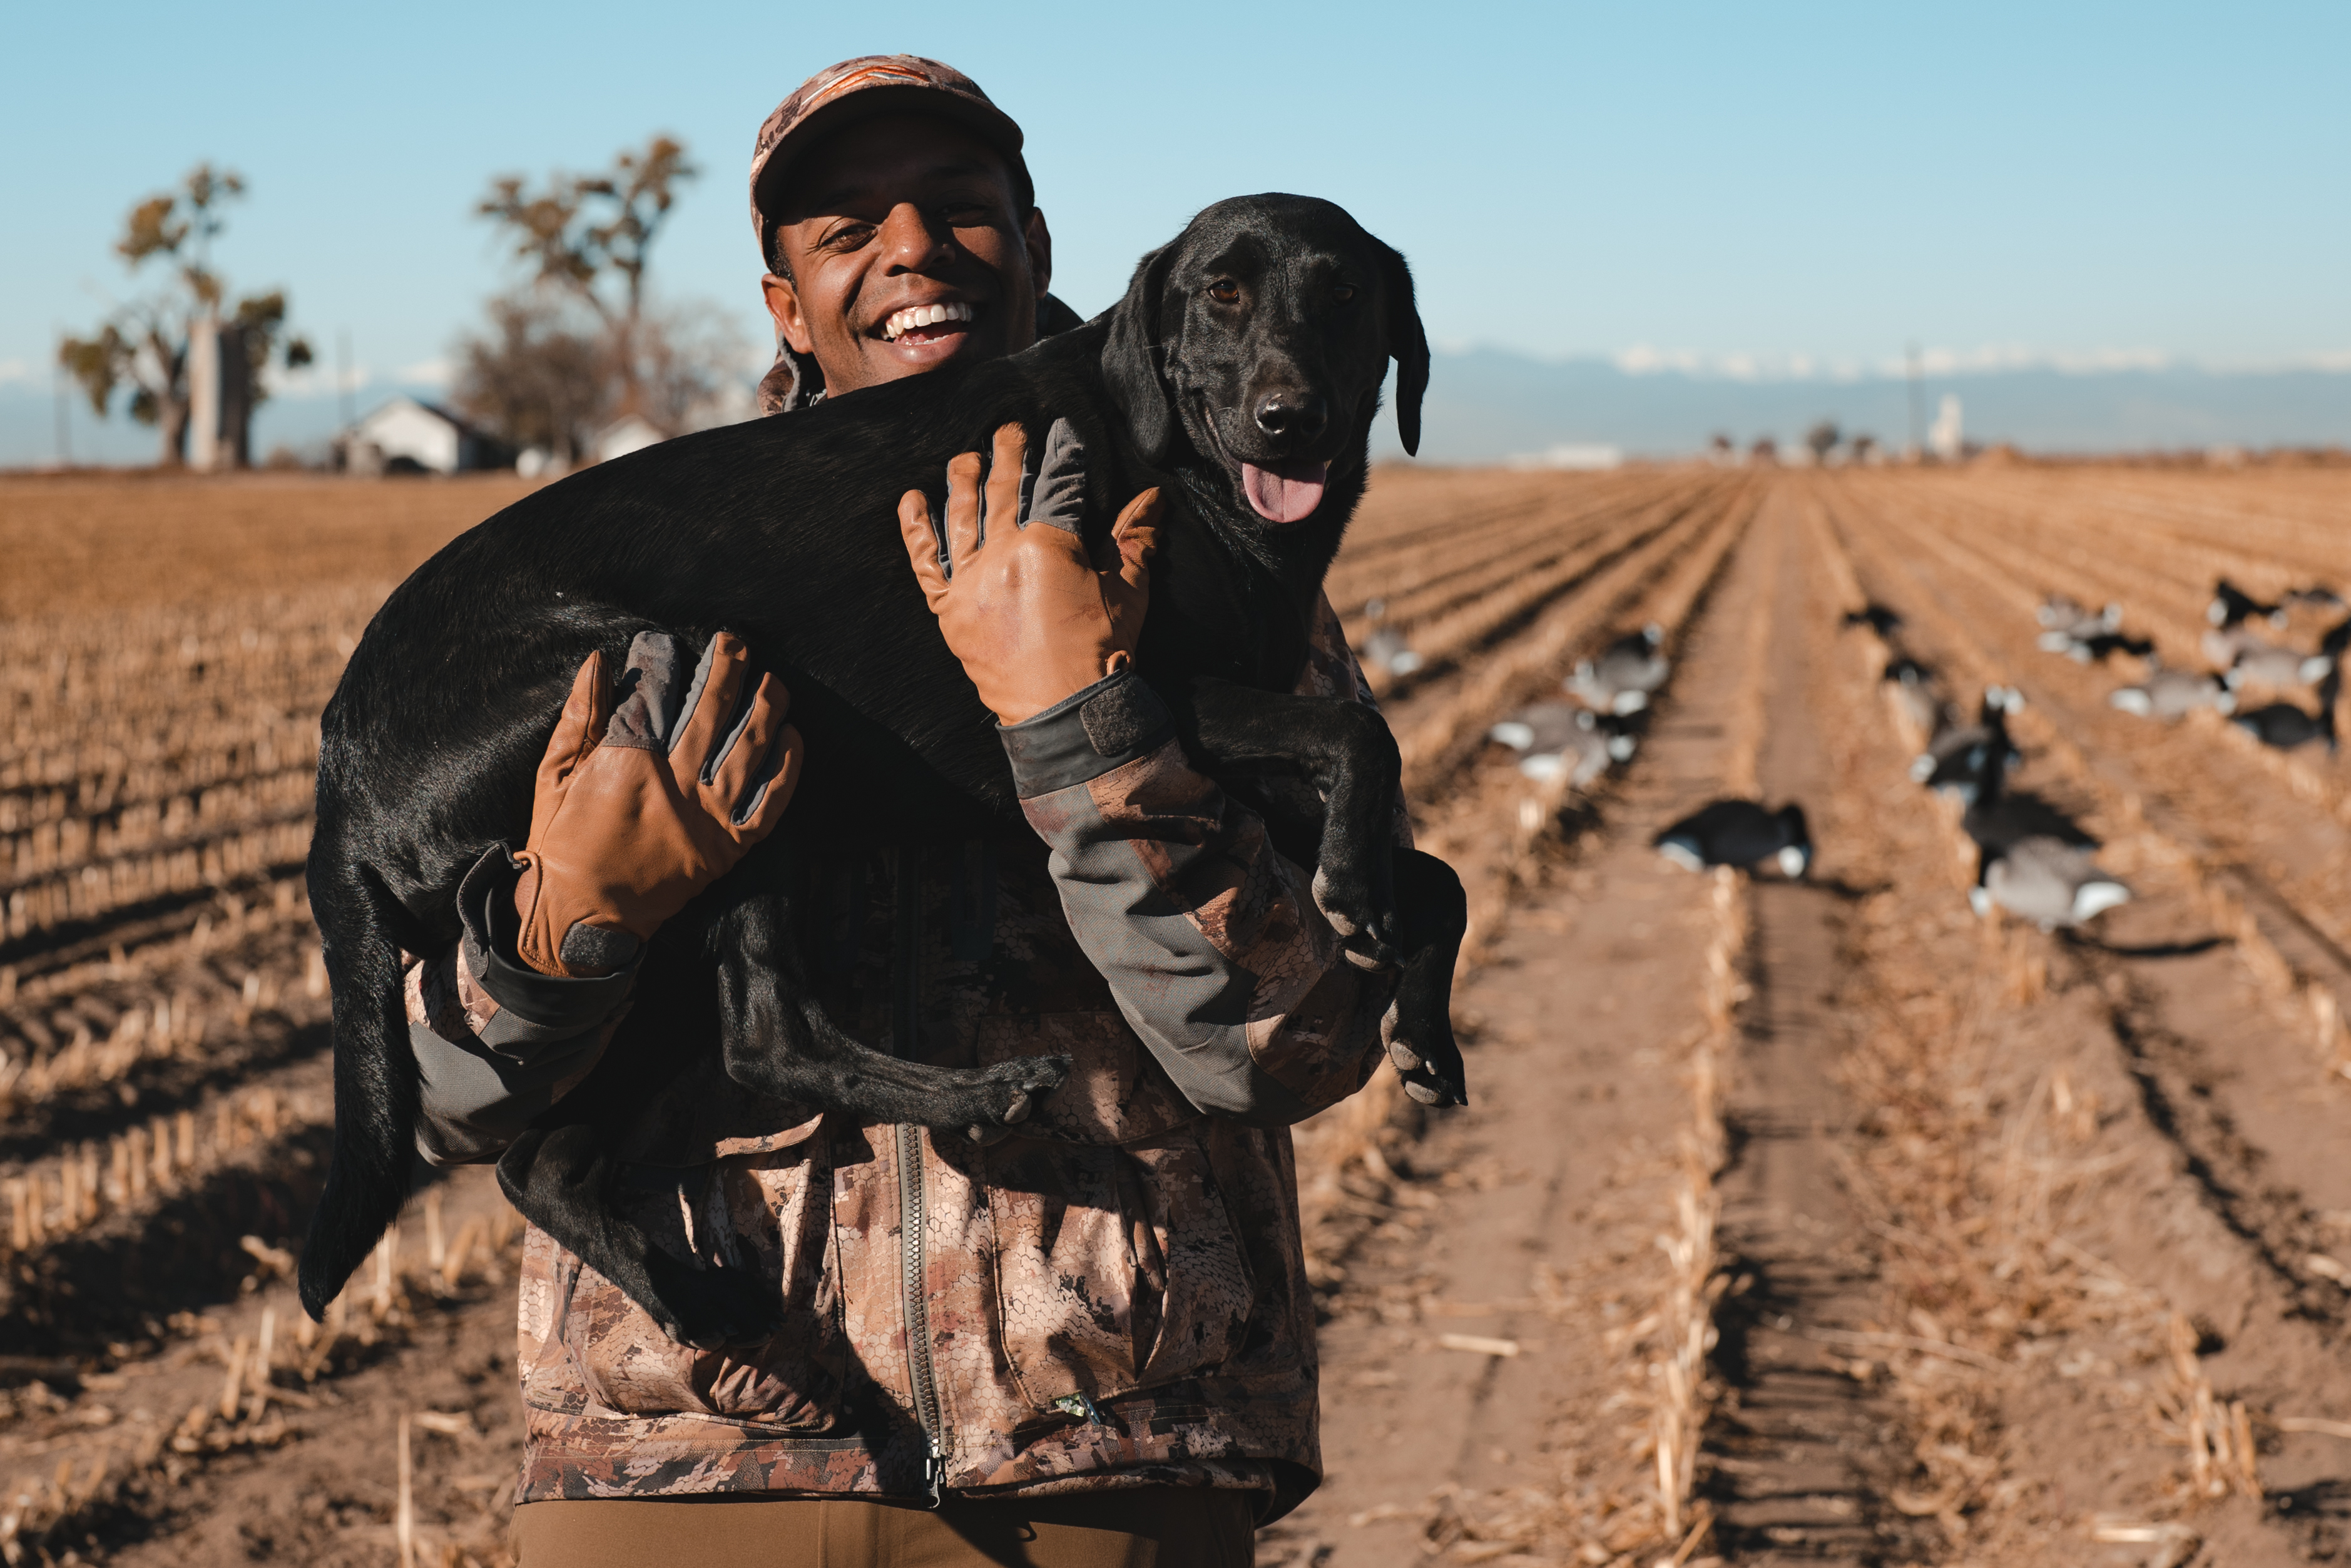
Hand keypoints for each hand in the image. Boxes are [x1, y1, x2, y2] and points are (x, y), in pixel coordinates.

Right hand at [513, 631, 802, 977]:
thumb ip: (579, 717)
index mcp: (628, 761)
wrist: (580, 920)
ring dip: (767, 710)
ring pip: (748, 750)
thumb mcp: (553, 775)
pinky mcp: (726, 848)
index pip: (656, 695)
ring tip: (776, 683)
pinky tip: (794, 740)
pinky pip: (768, 806)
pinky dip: (786, 772)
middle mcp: (675, 783)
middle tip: (738, 642)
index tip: (668, 642)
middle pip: (711, 711)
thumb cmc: (562, 846)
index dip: (663, 663)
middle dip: (728, 669)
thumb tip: (597, 662)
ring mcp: (706, 816)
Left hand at [897, 419, 1160, 725]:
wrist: (1066, 711)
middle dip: (1007, 454)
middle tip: (1008, 430)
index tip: (1061, 432)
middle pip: (1002, 491)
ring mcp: (971, 582)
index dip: (1062, 456)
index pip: (1055, 486)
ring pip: (961, 516)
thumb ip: (1136, 538)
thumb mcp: (1129, 589)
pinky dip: (915, 529)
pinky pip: (925, 563)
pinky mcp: (950, 610)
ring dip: (961, 480)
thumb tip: (1154, 497)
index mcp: (1048, 544)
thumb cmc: (1101, 652)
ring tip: (964, 457)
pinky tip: (911, 500)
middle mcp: (1002, 555)